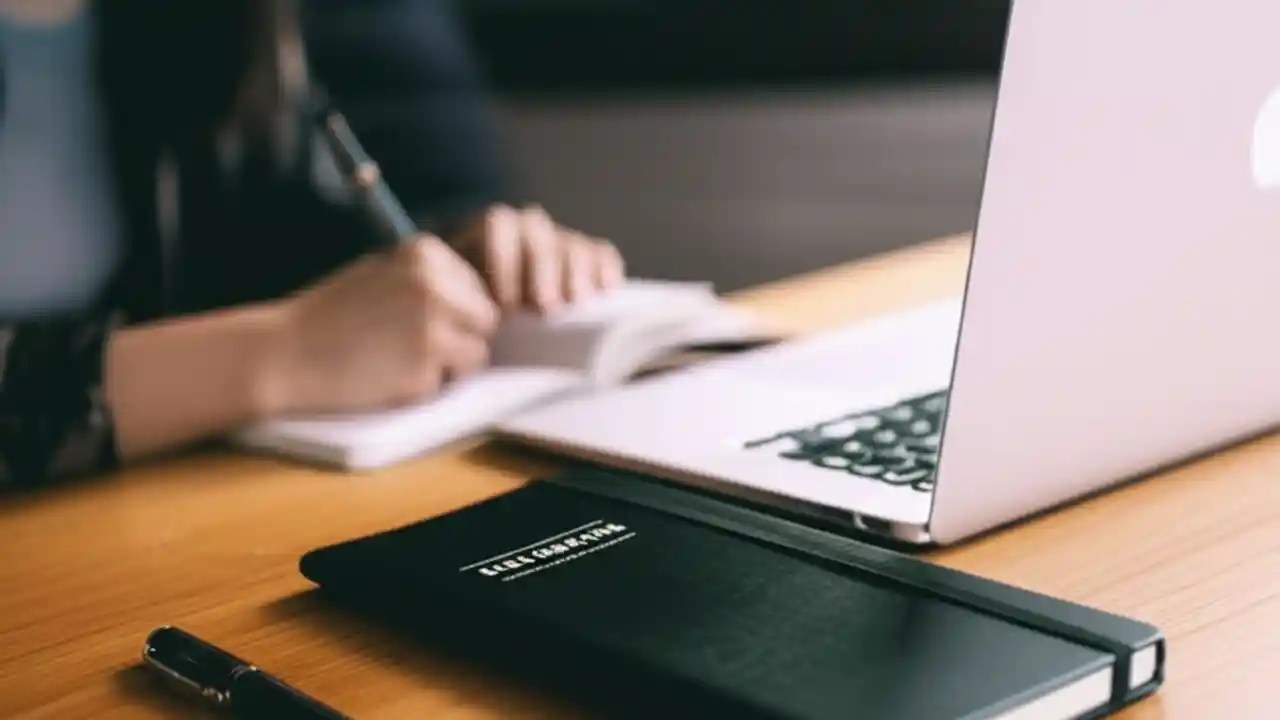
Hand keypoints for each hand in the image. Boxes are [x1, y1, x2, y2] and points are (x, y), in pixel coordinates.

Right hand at [267, 235, 498, 413]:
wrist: (286, 352)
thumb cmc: (334, 316)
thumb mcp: (384, 273)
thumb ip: (432, 279)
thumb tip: (488, 302)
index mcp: (425, 253)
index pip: (477, 288)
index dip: (452, 311)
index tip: (409, 317)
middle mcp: (435, 284)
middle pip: (487, 320)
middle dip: (459, 337)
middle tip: (409, 343)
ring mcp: (432, 326)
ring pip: (477, 354)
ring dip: (448, 364)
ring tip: (399, 358)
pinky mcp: (425, 368)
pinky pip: (449, 383)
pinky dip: (426, 385)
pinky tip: (387, 374)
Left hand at [449, 204, 625, 312]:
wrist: (499, 316)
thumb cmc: (476, 312)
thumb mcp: (462, 304)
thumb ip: (462, 306)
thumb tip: (466, 334)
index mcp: (489, 232)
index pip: (498, 226)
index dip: (503, 262)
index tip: (504, 305)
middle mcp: (528, 228)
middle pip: (538, 231)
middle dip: (542, 269)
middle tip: (545, 306)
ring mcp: (561, 241)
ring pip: (572, 243)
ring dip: (575, 272)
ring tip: (574, 302)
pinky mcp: (590, 257)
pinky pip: (602, 254)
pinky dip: (606, 270)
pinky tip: (606, 290)